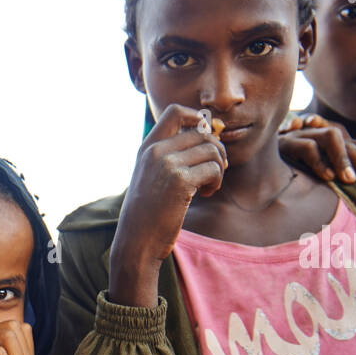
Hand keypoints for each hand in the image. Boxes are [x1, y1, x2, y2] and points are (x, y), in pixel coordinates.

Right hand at [109, 103, 226, 306]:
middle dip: (216, 150)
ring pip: (211, 149)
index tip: (204, 140)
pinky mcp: (180, 181)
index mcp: (147, 147)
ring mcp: (166, 164)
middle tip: (214, 171)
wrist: (136, 242)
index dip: (198, 119)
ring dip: (218, 168)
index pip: (176, 111)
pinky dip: (216, 181)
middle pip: (202, 132)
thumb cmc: (147, 214)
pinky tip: (206, 193)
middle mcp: (155, 151)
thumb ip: (169, 156)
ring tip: (209, 186)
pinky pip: (213, 168)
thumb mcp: (150, 178)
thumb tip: (207, 136)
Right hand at [278, 114, 355, 185]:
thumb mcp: (317, 172)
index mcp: (333, 141)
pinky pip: (308, 147)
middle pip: (352, 144)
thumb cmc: (290, 169)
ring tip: (351, 181)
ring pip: (333, 139)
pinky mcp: (289, 141)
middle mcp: (324, 134)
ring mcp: (307, 135)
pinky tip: (328, 178)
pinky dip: (318, 162)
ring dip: (344, 160)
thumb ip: (335, 176)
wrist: (259, 159)